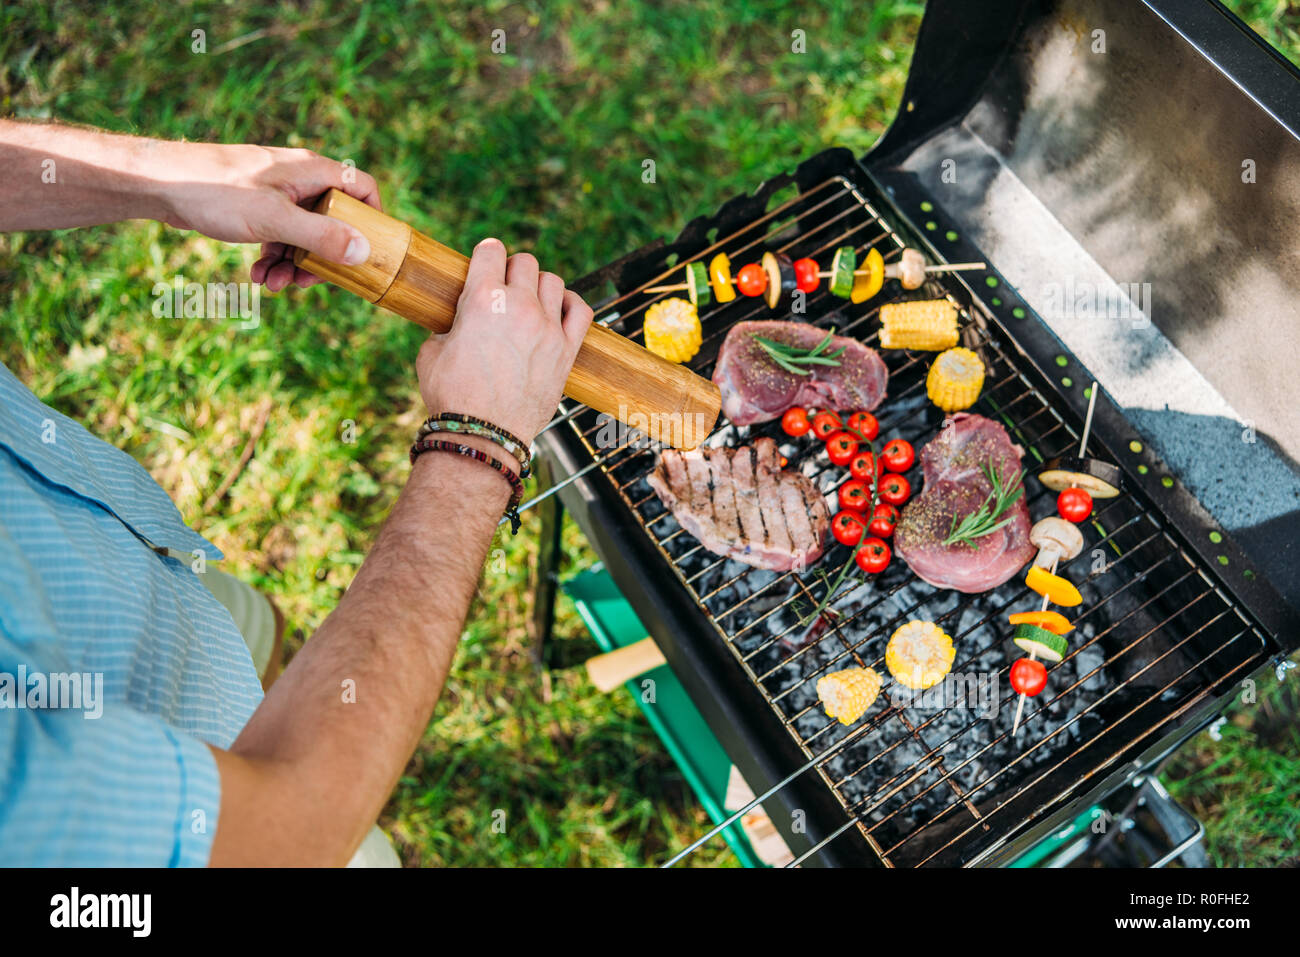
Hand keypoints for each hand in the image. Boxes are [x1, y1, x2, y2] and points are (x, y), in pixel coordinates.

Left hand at [152, 141, 381, 291]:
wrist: (158, 182)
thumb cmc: (216, 192)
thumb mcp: (275, 220)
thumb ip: (321, 236)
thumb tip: (364, 251)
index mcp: (312, 171)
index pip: (363, 189)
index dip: (373, 220)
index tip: (369, 252)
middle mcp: (298, 178)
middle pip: (332, 220)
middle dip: (322, 256)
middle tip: (308, 282)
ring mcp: (276, 191)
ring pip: (302, 233)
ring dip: (292, 263)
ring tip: (272, 284)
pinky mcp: (255, 205)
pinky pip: (277, 234)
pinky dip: (272, 256)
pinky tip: (257, 275)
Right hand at [416, 239, 593, 446]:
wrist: (482, 434)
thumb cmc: (451, 396)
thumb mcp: (432, 351)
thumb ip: (449, 326)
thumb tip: (457, 323)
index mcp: (482, 299)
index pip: (492, 250)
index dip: (486, 253)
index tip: (485, 263)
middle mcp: (518, 306)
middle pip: (525, 262)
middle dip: (512, 270)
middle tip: (504, 288)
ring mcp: (547, 327)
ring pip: (553, 281)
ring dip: (539, 286)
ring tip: (529, 302)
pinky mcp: (566, 350)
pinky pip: (581, 310)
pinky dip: (571, 304)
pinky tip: (559, 310)